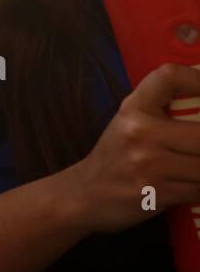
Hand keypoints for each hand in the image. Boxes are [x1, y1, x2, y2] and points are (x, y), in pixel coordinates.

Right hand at [62, 63, 199, 233]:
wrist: (83, 194)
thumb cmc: (116, 155)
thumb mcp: (130, 123)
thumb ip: (163, 110)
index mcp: (133, 108)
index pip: (170, 77)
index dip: (199, 79)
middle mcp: (139, 131)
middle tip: (197, 147)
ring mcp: (147, 163)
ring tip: (193, 167)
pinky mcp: (156, 192)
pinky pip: (198, 189)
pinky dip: (199, 189)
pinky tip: (189, 185)